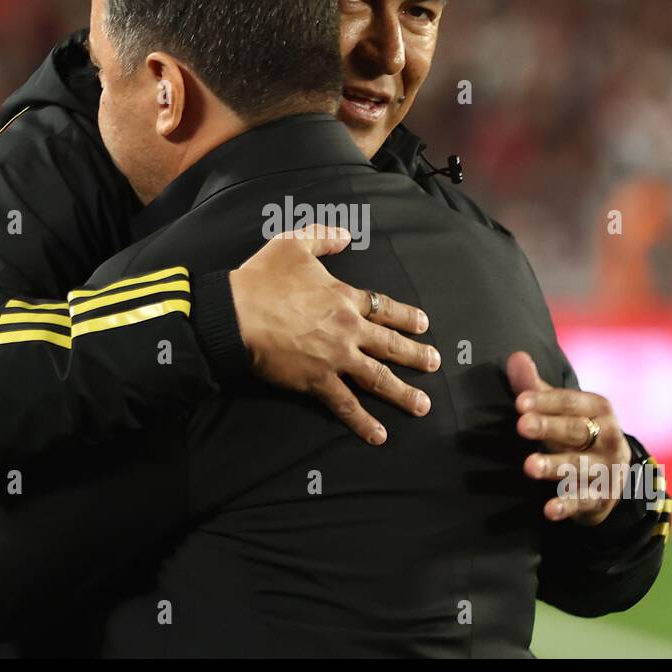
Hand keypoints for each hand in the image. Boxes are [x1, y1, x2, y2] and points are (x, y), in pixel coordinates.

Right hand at [230, 225, 439, 444]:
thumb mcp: (293, 245)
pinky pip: (346, 405)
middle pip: (390, 344)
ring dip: (402, 393)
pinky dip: (363, 422)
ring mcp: (336, 357)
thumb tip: (345, 236)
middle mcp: (348, 329)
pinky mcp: (318, 381)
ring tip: (422, 405)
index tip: (424, 325)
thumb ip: (323, 238)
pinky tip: (379, 435)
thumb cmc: (262, 279)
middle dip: (416, 355)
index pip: (384, 309)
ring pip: (378, 377)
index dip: (406, 317)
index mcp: (344, 298)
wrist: (237, 313)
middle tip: (435, 363)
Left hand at [509, 351, 631, 525]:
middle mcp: (609, 437)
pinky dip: (567, 505)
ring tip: (529, 466)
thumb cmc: (577, 433)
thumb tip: (515, 357)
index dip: (546, 400)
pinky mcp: (601, 498)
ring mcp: (607, 469)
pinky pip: (583, 501)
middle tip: (521, 426)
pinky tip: (549, 510)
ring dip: (554, 466)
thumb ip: (536, 387)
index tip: (519, 401)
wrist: (613, 475)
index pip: (571, 401)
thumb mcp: (562, 410)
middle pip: (576, 430)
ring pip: (579, 466)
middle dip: (549, 427)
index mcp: (599, 409)